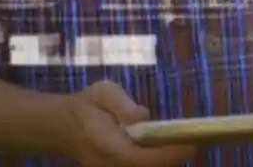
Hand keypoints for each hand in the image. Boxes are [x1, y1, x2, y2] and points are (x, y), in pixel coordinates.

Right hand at [57, 80, 195, 166]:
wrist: (62, 126)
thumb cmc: (85, 105)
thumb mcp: (103, 92)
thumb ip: (123, 104)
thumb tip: (143, 117)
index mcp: (106, 145)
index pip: (143, 158)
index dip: (170, 153)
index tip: (190, 142)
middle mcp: (109, 165)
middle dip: (172, 156)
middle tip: (189, 139)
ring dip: (164, 158)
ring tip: (177, 141)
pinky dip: (155, 159)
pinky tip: (161, 146)